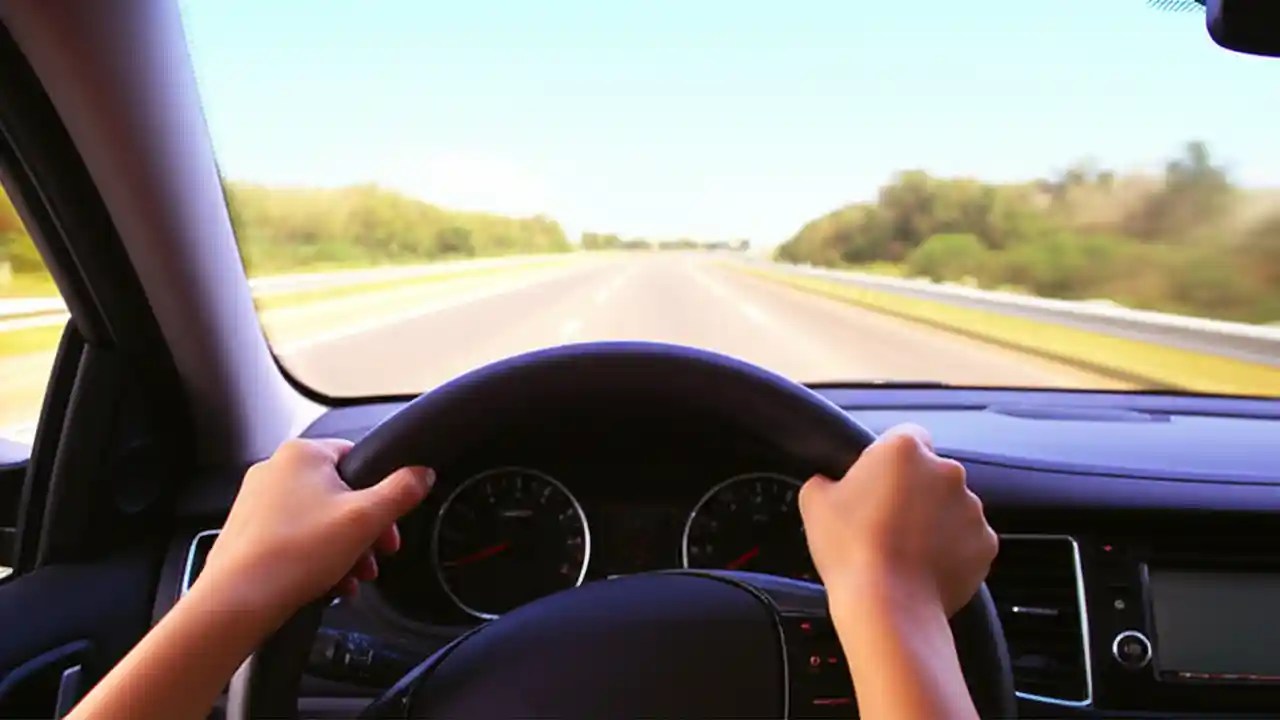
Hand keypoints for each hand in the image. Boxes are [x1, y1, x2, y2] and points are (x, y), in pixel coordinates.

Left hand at [197, 438, 433, 621]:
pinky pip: (295, 539)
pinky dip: (316, 559)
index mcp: (302, 453)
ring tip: (352, 576)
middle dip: (364, 530)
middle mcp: (274, 471)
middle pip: (340, 495)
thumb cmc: (294, 553)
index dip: (383, 492)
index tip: (391, 522)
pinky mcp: (248, 533)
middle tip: (374, 555)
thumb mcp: (367, 518)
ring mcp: (257, 502)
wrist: (238, 599)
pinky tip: (328, 584)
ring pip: (318, 520)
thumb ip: (402, 491)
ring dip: (344, 549)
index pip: (358, 458)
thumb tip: (421, 473)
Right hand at [799, 424, 996, 617]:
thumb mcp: (815, 503)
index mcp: (904, 450)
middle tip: (886, 522)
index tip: (876, 483)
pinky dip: (952, 550)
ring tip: (905, 551)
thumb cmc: (849, 549)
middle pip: (930, 472)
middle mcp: (946, 470)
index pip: (905, 435)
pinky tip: (925, 568)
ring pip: (950, 506)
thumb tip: (831, 483)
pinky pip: (967, 539)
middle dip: (914, 491)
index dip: (890, 459)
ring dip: (934, 520)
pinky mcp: (987, 543)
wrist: (889, 607)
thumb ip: (827, 480)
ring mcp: (972, 508)